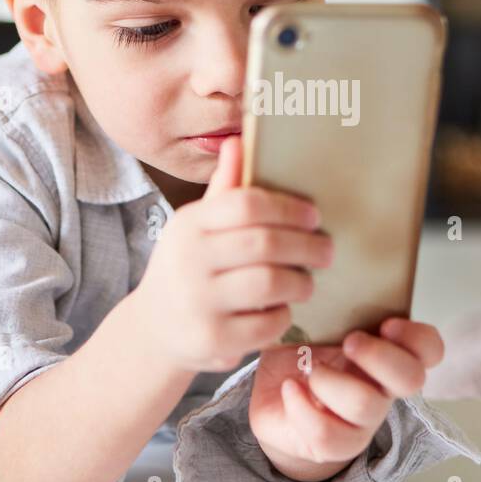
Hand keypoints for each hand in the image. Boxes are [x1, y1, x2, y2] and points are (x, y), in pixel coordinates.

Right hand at [127, 134, 333, 372]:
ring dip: (300, 282)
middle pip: (264, 243)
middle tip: (326, 251)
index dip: (288, 207)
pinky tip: (283, 308)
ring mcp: (199, 302)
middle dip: (306, 246)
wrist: (154, 330)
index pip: (245, 204)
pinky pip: (267, 323)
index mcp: (189, 225)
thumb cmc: (188, 269)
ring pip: (270, 283)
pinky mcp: (212, 339)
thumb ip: (223, 190)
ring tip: (307, 282)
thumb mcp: (197, 228)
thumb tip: (237, 142)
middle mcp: (189, 261)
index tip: (313, 216)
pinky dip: (284, 314)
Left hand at [248, 317, 445, 481]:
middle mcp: (382, 386)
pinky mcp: (336, 443)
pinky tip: (290, 390)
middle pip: (412, 379)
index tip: (387, 323)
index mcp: (386, 351)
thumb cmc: (299, 352)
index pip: (429, 348)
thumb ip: (328, 303)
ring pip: (367, 405)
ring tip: (307, 370)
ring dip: (331, 382)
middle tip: (348, 342)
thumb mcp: (314, 320)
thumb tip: (322, 278)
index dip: (418, 337)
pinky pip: (329, 434)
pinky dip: (303, 408)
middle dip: (381, 356)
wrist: (274, 398)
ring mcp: (363, 419)